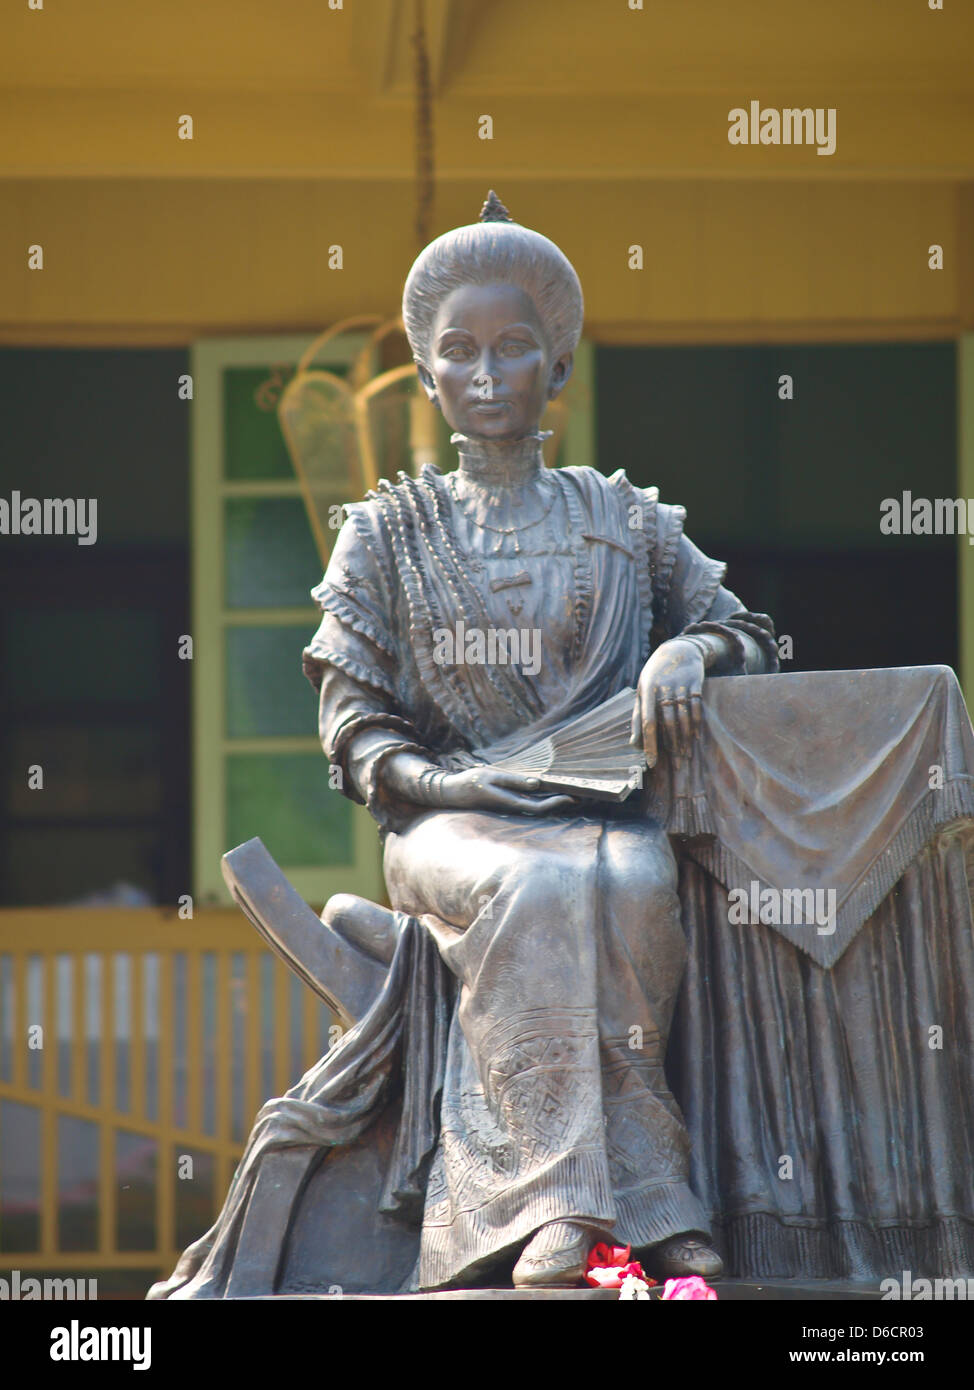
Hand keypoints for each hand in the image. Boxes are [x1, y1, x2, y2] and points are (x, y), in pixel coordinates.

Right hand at [425, 767, 575, 814]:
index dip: (556, 803)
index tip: (571, 797)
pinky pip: (527, 805)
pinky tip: (548, 793)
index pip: (538, 807)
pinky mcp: (505, 805)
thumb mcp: (492, 776)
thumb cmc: (470, 781)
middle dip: (559, 804)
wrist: (450, 792)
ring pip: (535, 809)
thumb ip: (514, 781)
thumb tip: (538, 784)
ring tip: (568, 793)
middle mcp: (510, 808)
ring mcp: (508, 808)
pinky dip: (541, 800)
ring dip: (552, 803)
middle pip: (540, 810)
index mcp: (508, 801)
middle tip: (578, 796)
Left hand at [629, 638, 704, 767]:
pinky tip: (696, 738)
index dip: (650, 744)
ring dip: (684, 738)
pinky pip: (696, 707)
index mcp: (647, 691)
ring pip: (683, 717)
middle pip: (667, 723)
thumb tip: (633, 745)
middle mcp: (663, 689)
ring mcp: (680, 685)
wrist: (678, 649)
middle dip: (671, 746)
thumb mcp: (642, 692)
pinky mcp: (695, 684)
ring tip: (685, 755)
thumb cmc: (655, 676)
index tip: (652, 762)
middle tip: (676, 765)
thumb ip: (638, 717)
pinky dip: (696, 724)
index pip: (647, 722)